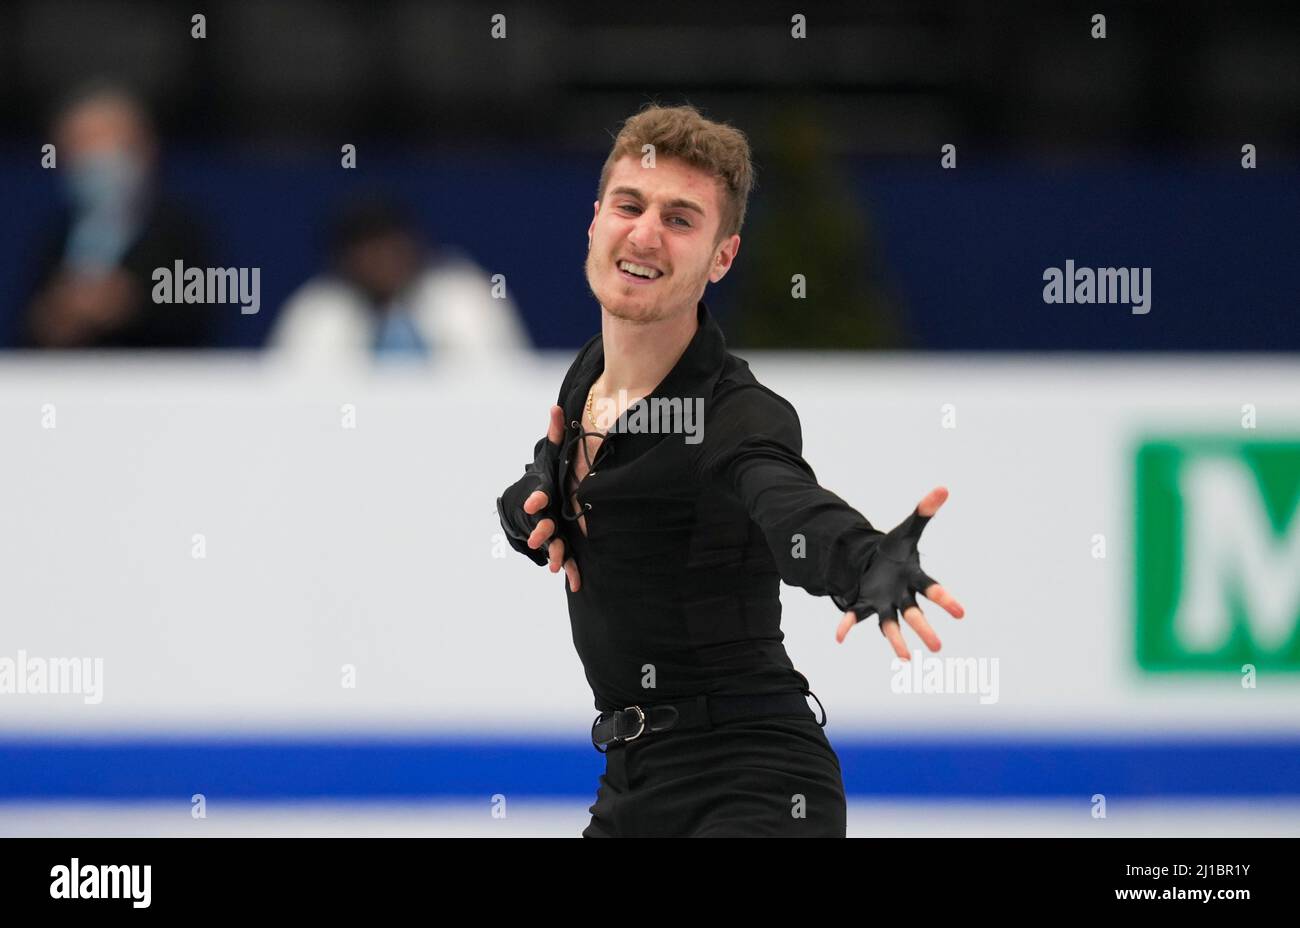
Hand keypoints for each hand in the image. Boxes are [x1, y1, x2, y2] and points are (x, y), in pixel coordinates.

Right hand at [523, 405, 581, 591]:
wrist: (546, 503)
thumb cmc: (553, 475)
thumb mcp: (554, 455)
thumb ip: (556, 433)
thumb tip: (557, 406)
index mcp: (543, 494)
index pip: (538, 496)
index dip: (537, 500)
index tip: (536, 504)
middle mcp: (545, 515)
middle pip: (542, 524)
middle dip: (542, 531)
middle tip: (541, 537)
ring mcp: (552, 532)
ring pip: (553, 545)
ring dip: (555, 554)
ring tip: (558, 566)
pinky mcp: (562, 546)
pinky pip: (567, 559)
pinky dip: (572, 571)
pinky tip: (577, 584)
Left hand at [834, 486, 964, 659]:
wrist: (872, 563)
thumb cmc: (894, 551)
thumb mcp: (906, 530)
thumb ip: (923, 512)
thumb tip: (943, 489)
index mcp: (914, 579)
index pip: (932, 590)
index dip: (945, 600)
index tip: (961, 613)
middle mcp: (901, 596)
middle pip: (914, 614)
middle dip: (925, 629)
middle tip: (937, 647)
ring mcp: (882, 603)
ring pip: (890, 625)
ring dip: (896, 640)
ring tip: (904, 658)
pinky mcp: (863, 605)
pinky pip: (854, 617)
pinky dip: (846, 625)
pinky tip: (839, 636)